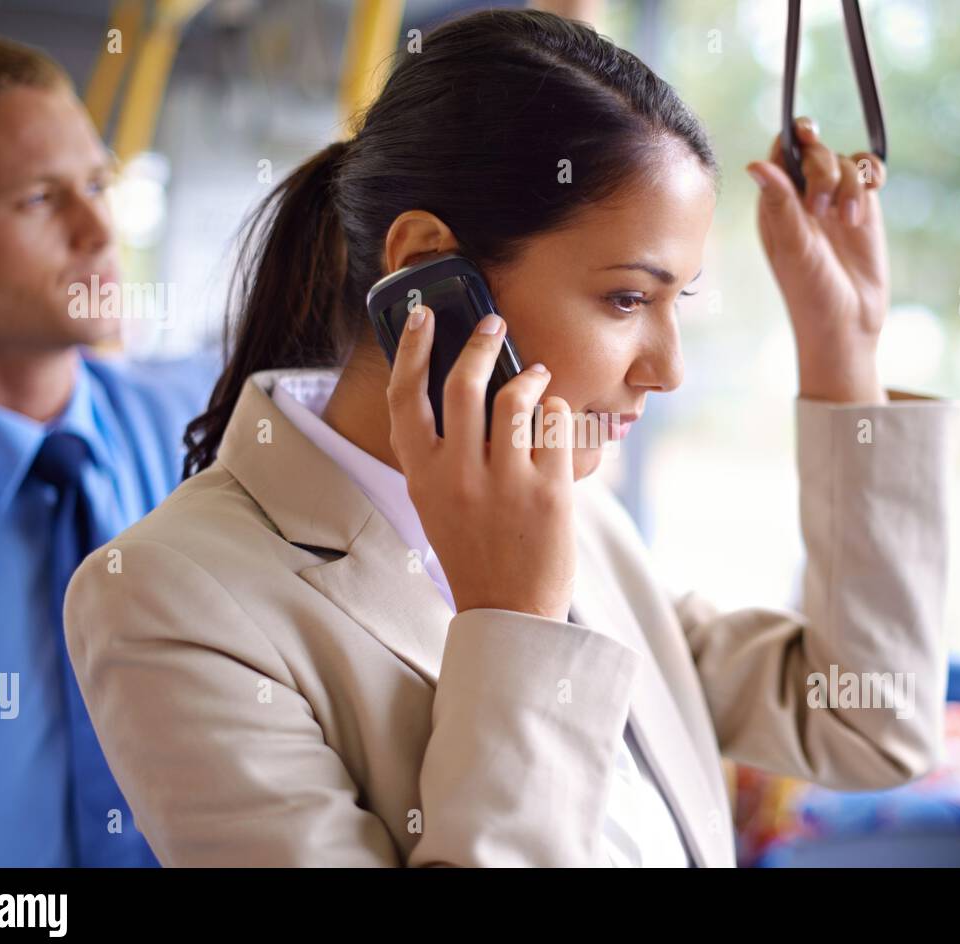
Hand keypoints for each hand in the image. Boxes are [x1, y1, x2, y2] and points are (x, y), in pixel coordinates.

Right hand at [385, 306, 576, 621]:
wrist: (508, 611)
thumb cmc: (473, 550)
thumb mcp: (436, 501)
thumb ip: (440, 451)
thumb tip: (463, 384)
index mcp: (422, 476)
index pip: (405, 398)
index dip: (411, 349)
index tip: (423, 316)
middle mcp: (457, 476)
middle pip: (463, 385)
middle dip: (479, 343)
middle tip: (493, 325)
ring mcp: (504, 483)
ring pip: (514, 398)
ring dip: (527, 375)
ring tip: (535, 375)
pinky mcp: (548, 492)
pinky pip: (554, 424)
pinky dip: (555, 409)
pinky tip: (553, 415)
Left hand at [747, 116, 888, 404]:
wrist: (849, 322)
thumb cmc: (811, 292)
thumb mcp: (794, 247)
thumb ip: (780, 203)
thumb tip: (754, 164)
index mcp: (775, 204)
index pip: (780, 153)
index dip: (793, 137)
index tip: (808, 135)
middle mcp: (803, 198)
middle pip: (814, 152)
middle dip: (823, 170)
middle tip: (822, 209)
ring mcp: (834, 200)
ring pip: (844, 161)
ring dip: (850, 184)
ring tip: (850, 223)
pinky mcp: (863, 206)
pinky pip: (867, 171)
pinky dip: (872, 175)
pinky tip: (874, 190)